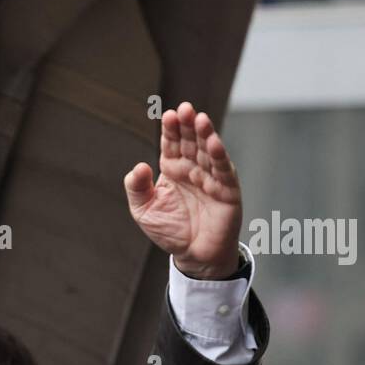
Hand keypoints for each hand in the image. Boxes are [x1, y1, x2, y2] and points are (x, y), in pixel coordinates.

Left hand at [123, 101, 242, 279]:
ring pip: (208, 151)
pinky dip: (219, 156)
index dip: (171, 130)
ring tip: (200, 119)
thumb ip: (136, 189)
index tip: (168, 115)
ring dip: (205, 135)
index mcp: (173, 169)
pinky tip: (214, 142)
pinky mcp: (227, 190)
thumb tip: (138, 167)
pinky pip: (223, 171)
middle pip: (191, 141)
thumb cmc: (169, 231)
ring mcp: (211, 178)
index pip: (172, 143)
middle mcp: (193, 169)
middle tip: (185, 109)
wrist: (193, 256)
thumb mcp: (144, 211)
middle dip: (188, 125)